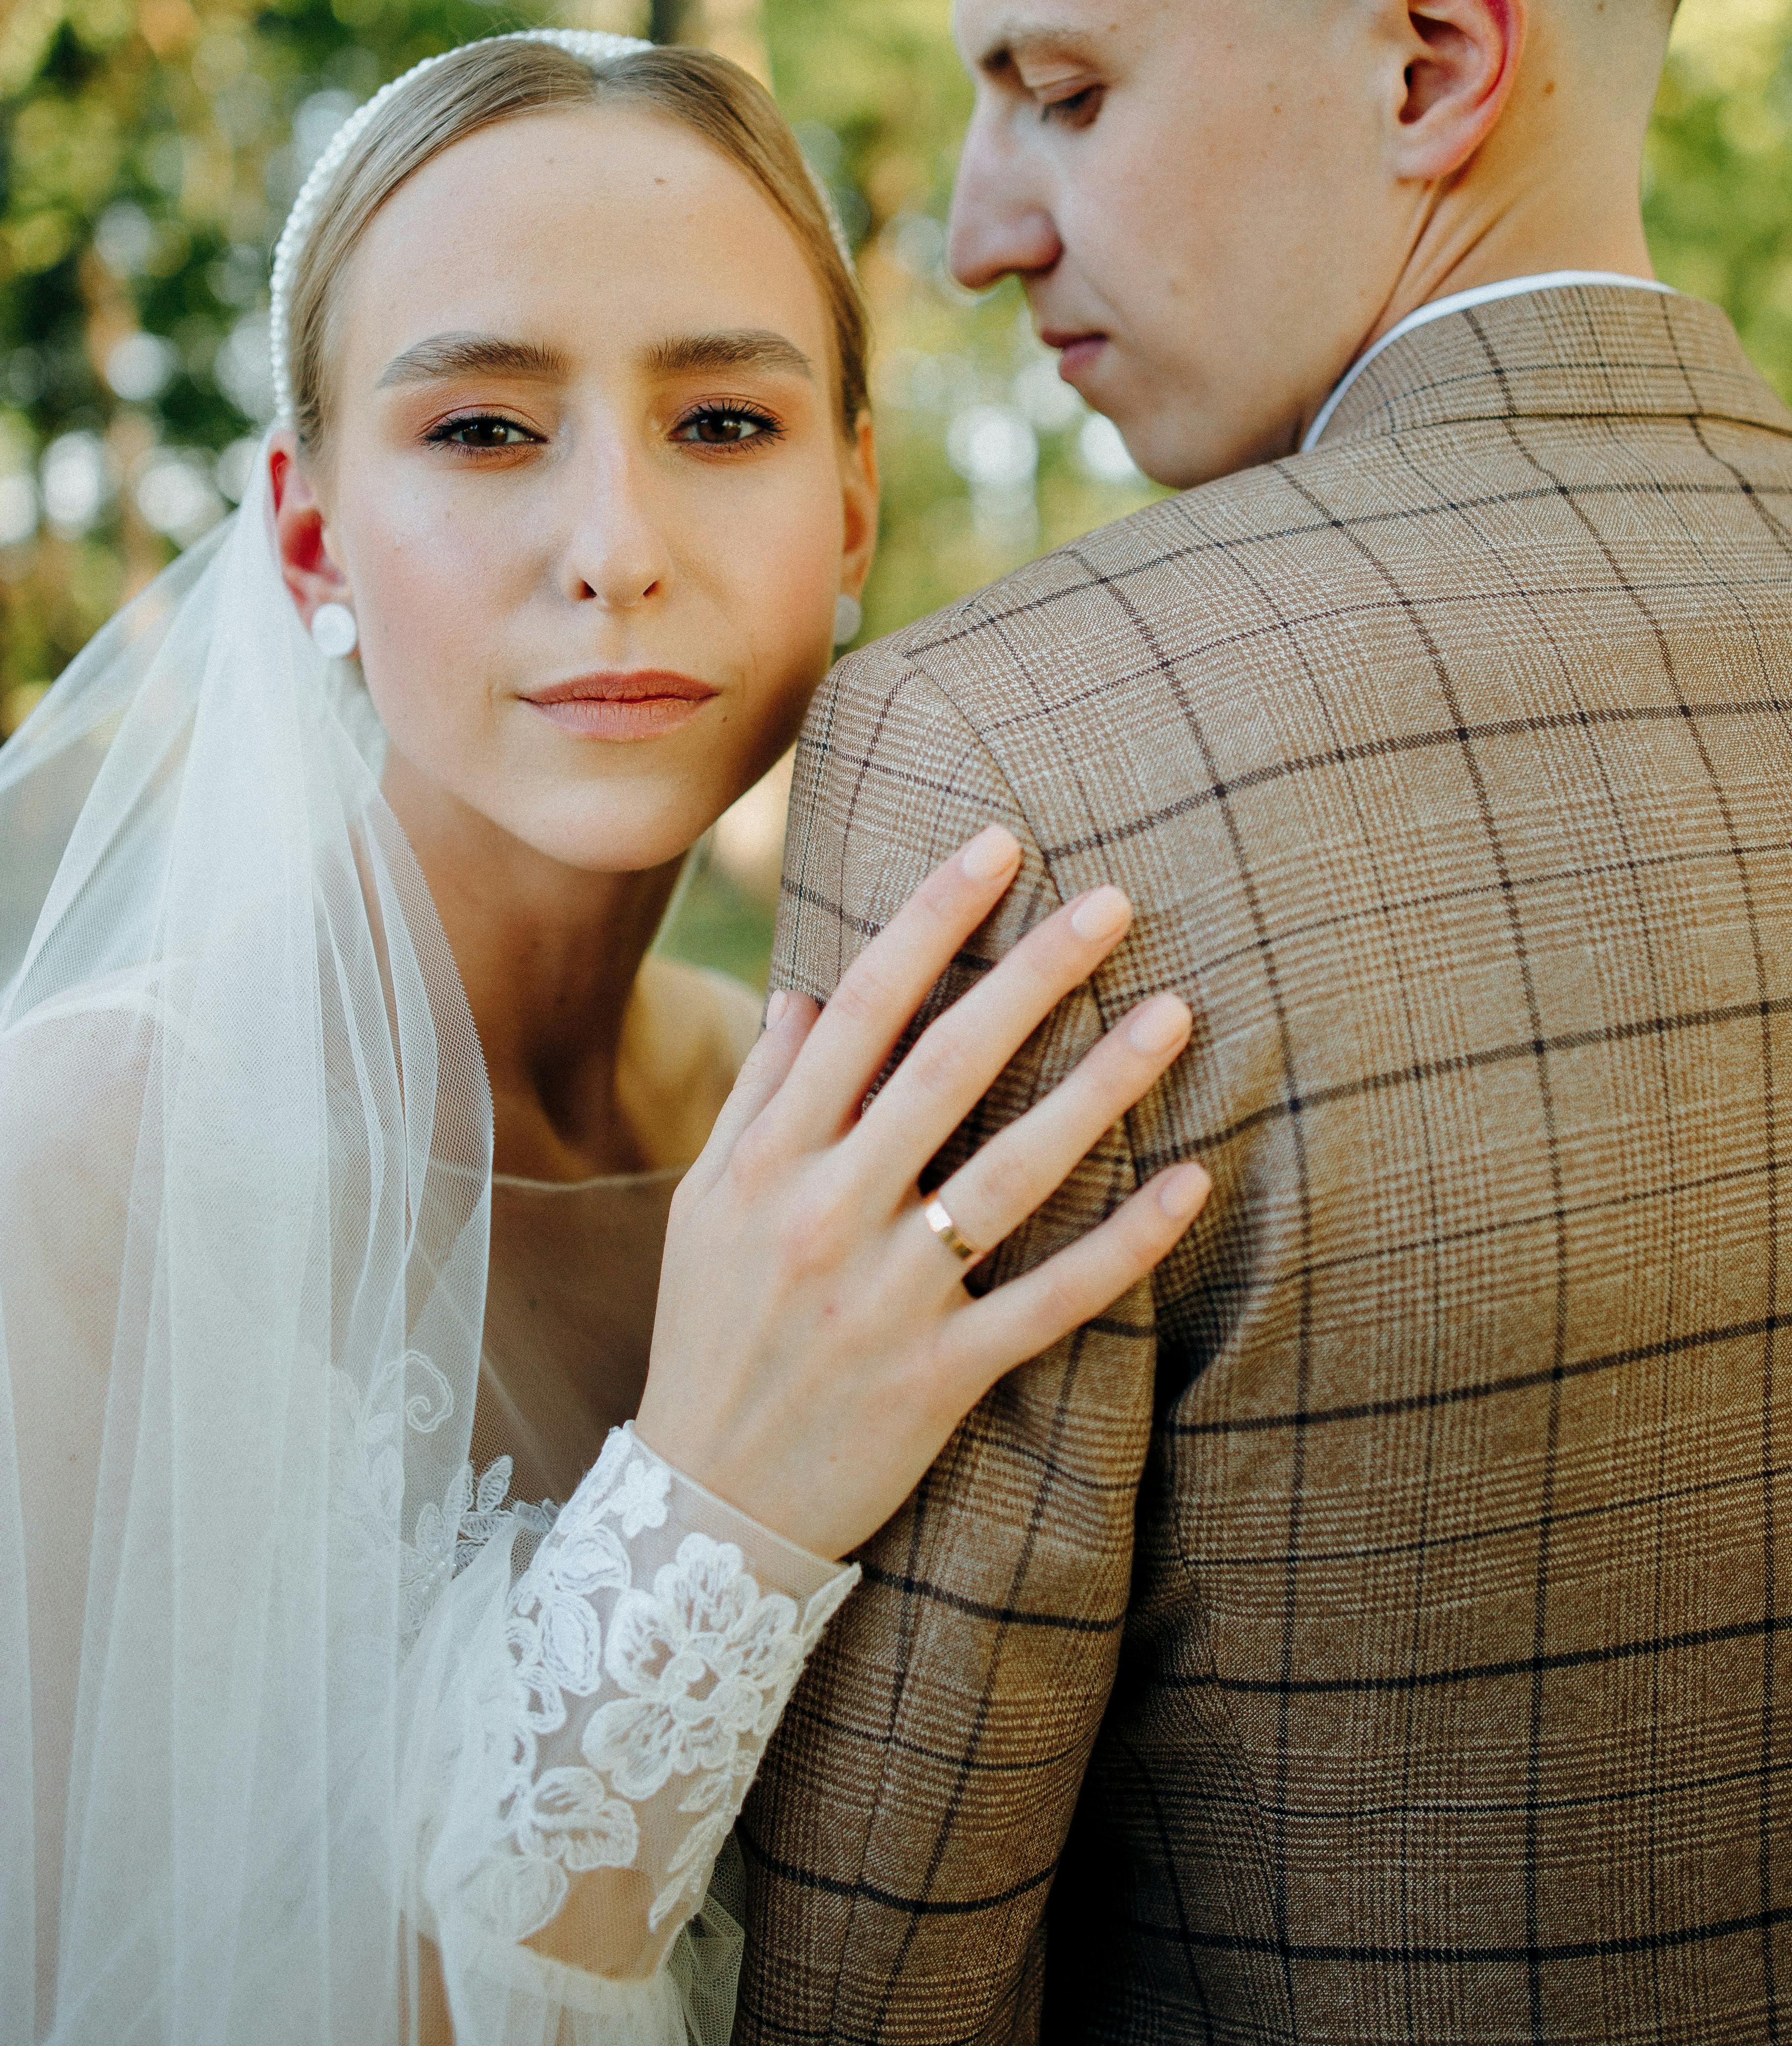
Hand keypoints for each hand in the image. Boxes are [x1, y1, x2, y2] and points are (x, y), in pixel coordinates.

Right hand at [634, 824, 1205, 1557]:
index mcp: (766, 1165)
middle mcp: (823, 1218)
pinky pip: (1050, 1301)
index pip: (855, 1012)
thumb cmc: (709, 1337)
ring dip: (1097, 1089)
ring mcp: (885, 1302)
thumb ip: (760, 1097)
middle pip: (943, 1070)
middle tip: (1113, 902)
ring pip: (1009, 1175)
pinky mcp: (939, 1380)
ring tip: (1176, 1013)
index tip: (997, 846)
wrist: (703, 1515)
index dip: (927, 921)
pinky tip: (1190, 1184)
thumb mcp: (705, 1207)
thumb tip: (807, 988)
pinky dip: (1124, 1245)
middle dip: (1030, 976)